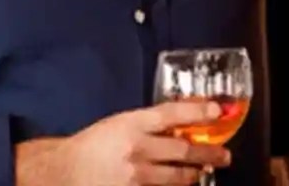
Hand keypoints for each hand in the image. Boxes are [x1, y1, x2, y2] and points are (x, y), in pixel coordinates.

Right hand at [16, 101, 230, 184]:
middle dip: (209, 153)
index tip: (218, 111)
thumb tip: (187, 124)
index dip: (198, 111)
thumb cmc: (94, 145)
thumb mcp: (120, 124)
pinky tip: (181, 185)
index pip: (172, 113)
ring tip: (202, 172)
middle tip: (225, 155)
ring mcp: (135, 177)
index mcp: (131, 124)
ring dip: (194, 175)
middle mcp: (136, 149)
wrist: (63, 172)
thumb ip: (150, 125)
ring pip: (177, 177)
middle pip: (183, 150)